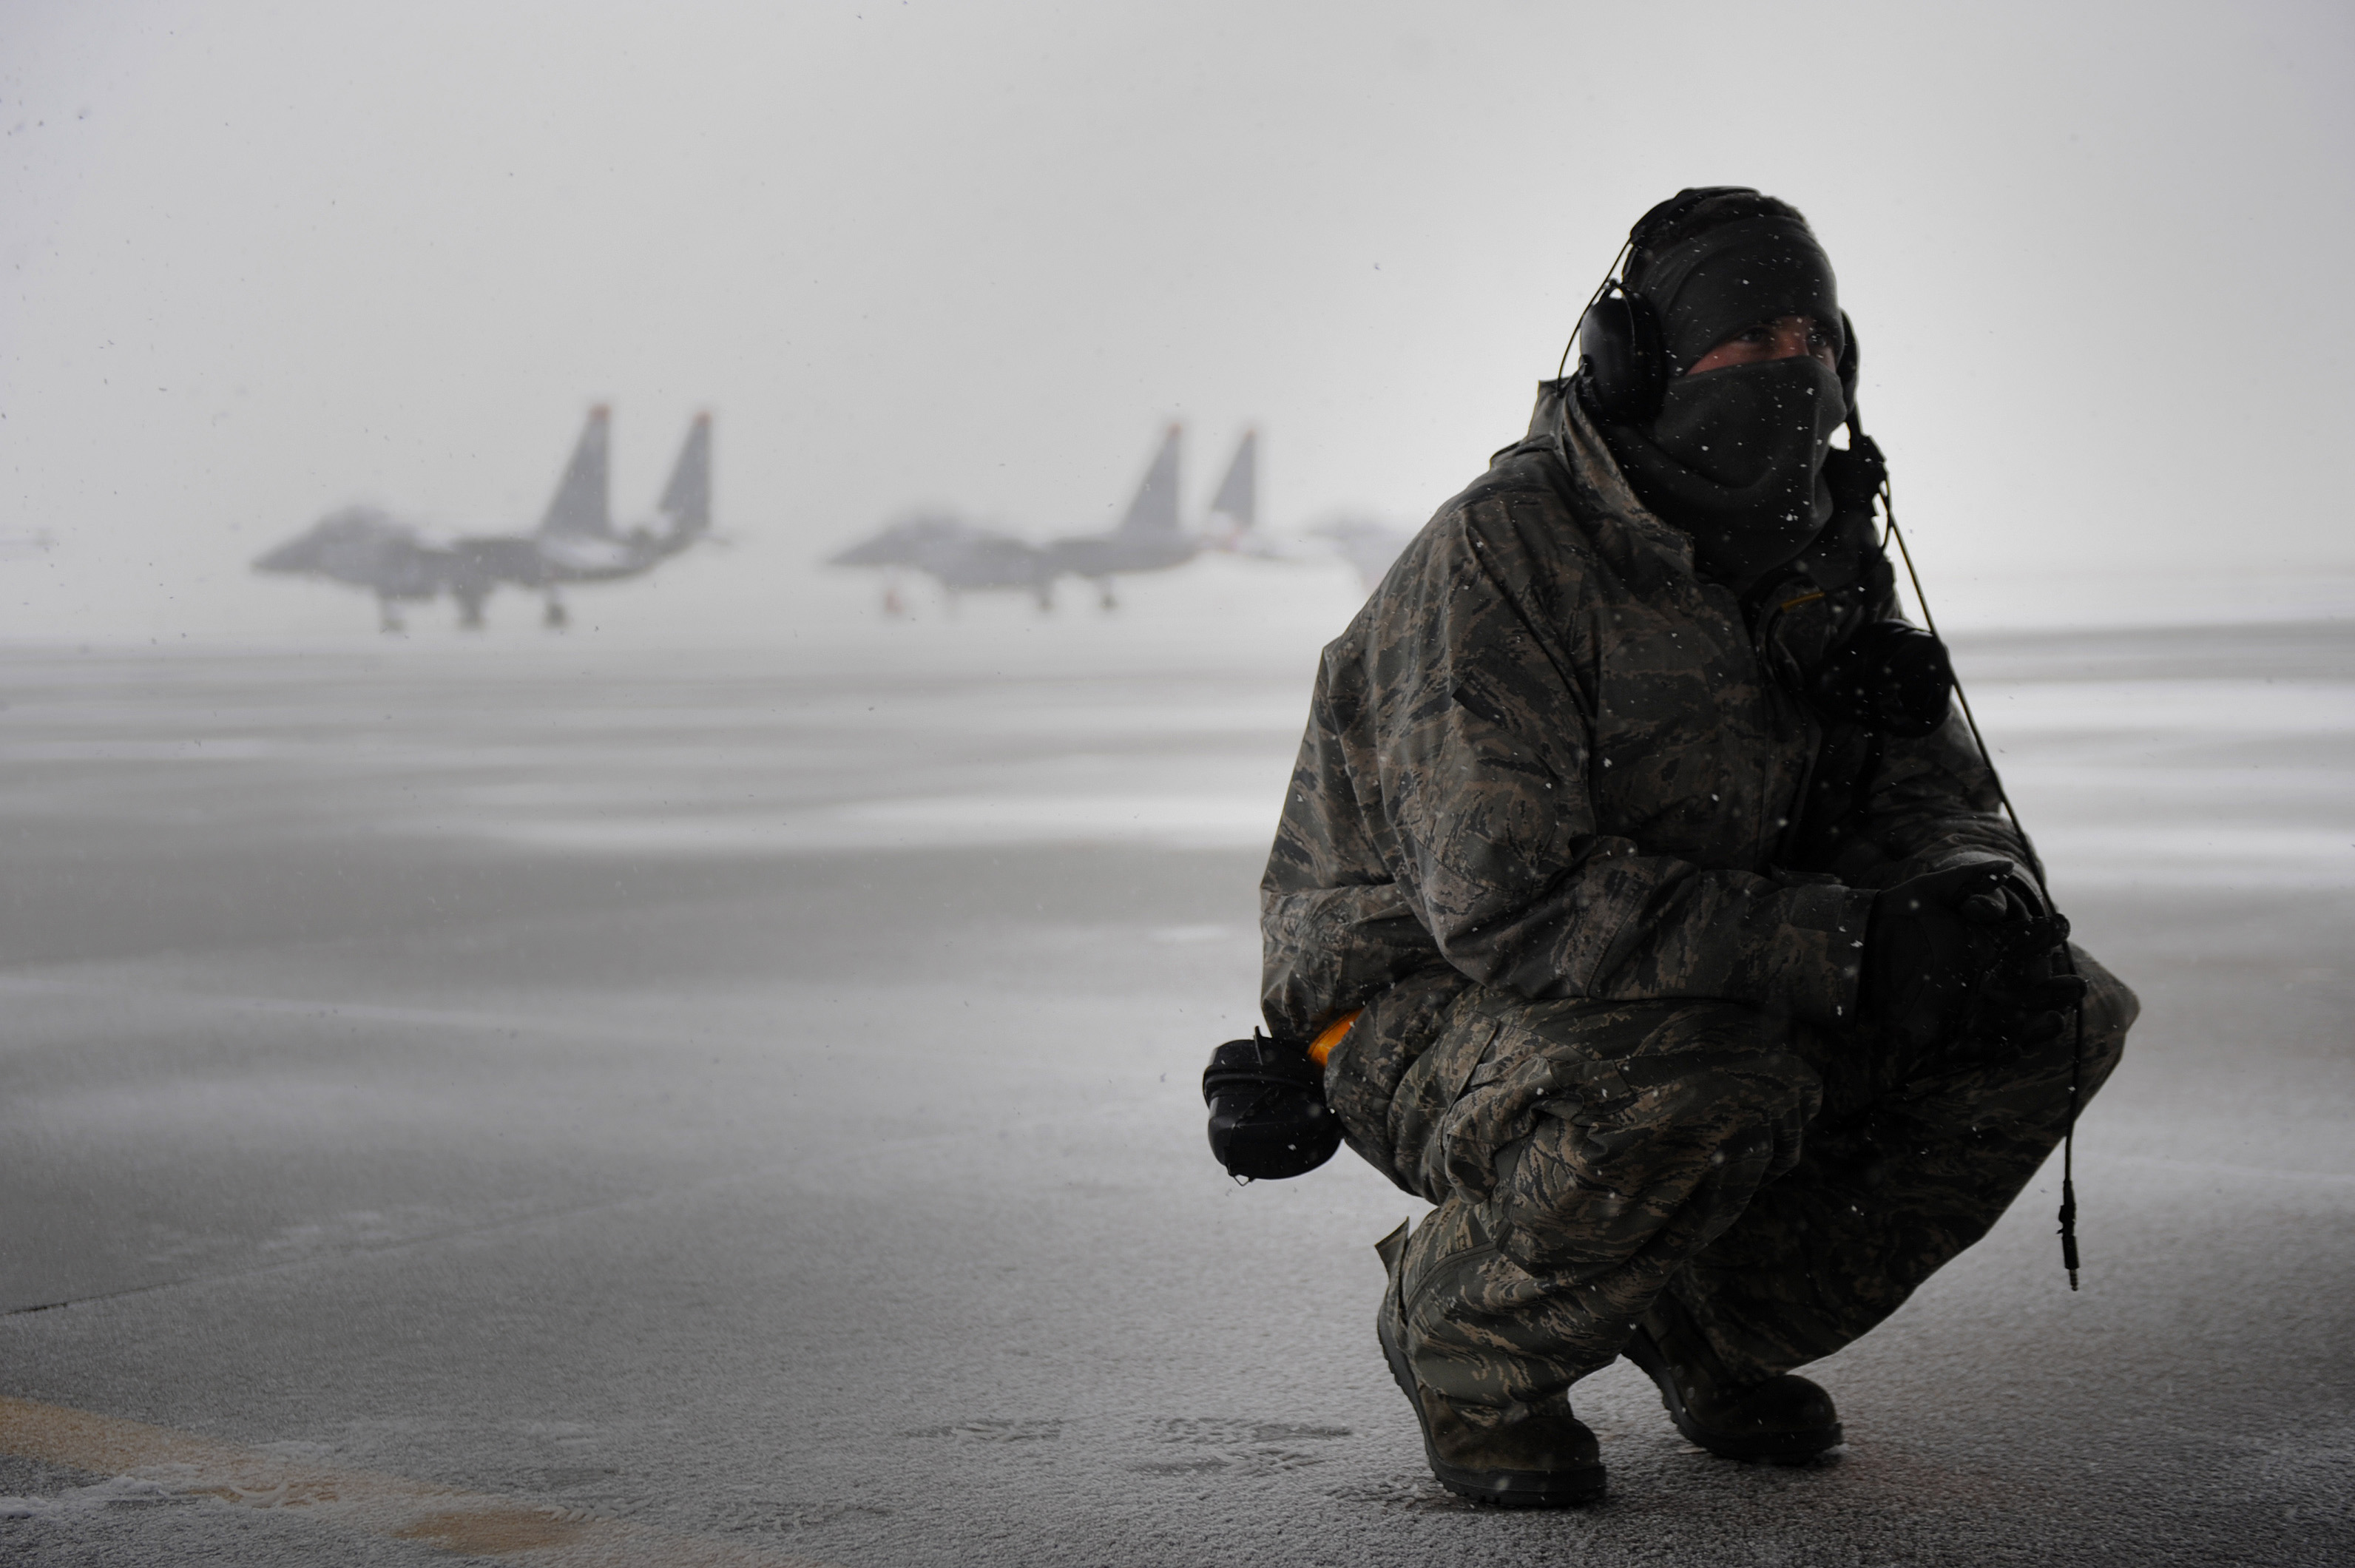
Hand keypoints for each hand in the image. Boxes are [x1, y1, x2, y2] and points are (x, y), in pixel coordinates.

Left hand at [1864, 862, 2083, 1057]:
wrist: (1856, 943)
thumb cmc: (1898, 912)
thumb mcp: (1930, 891)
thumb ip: (1967, 878)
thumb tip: (2005, 865)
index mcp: (1987, 946)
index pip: (2026, 945)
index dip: (2043, 935)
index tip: (2060, 924)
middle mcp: (1984, 979)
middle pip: (2030, 992)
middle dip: (2055, 992)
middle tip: (2076, 987)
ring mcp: (1965, 1007)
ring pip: (2010, 1024)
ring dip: (2035, 1027)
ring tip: (2055, 1022)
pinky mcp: (1941, 1032)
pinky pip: (1971, 1048)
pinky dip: (1991, 1052)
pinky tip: (2012, 1049)